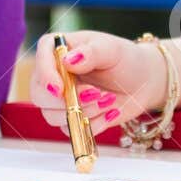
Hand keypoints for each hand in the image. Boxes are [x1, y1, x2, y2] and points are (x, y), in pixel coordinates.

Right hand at [29, 30, 164, 131]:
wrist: (142, 82)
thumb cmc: (126, 59)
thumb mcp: (113, 50)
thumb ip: (92, 52)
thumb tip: (68, 61)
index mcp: (61, 50)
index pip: (42, 58)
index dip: (45, 76)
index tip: (59, 89)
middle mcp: (55, 75)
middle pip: (39, 94)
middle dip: (65, 100)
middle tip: (94, 94)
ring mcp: (61, 99)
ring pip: (53, 116)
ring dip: (82, 112)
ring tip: (108, 99)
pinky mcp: (71, 117)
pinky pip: (71, 130)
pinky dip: (92, 125)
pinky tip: (111, 113)